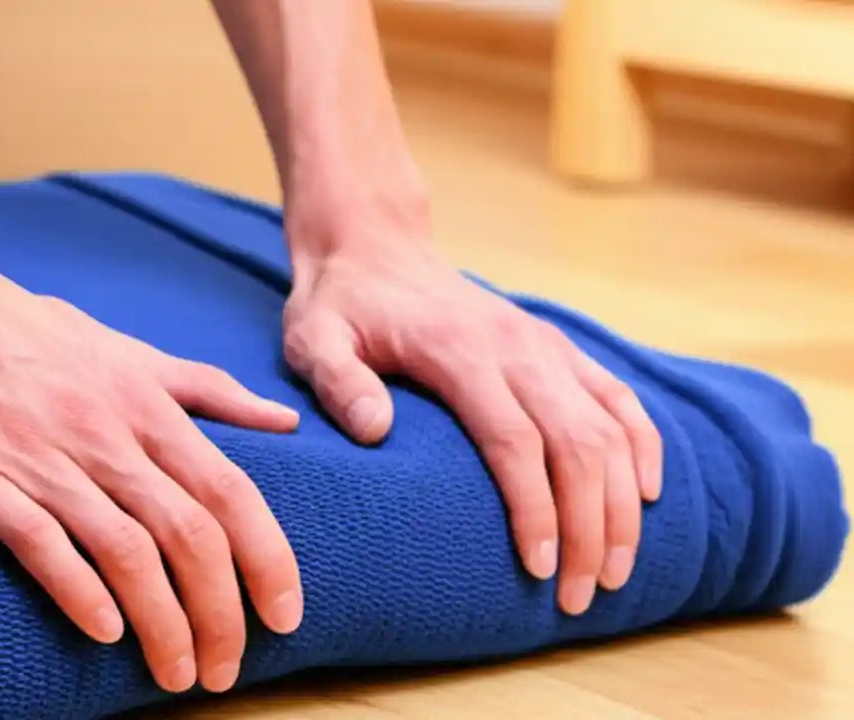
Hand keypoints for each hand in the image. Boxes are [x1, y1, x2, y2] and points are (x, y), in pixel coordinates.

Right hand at [0, 258, 302, 693]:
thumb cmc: (27, 330)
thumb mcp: (126, 350)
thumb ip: (205, 389)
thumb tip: (284, 421)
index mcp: (145, 403)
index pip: (230, 493)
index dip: (267, 561)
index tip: (284, 616)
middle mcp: (104, 432)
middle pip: (188, 534)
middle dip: (220, 613)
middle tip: (226, 669)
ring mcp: (40, 456)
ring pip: (124, 551)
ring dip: (160, 623)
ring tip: (175, 672)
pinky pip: (40, 544)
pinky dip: (79, 593)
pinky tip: (104, 634)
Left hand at [283, 209, 661, 615]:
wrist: (375, 246)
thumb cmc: (340, 304)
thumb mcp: (313, 337)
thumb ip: (339, 381)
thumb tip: (378, 430)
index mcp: (461, 351)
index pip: (516, 441)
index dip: (536, 509)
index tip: (538, 569)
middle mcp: (518, 346)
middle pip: (579, 444)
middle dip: (590, 526)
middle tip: (580, 596)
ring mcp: (545, 344)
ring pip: (611, 427)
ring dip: (624, 502)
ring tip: (615, 571)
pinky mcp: (557, 346)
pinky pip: (619, 397)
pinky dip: (643, 447)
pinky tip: (648, 496)